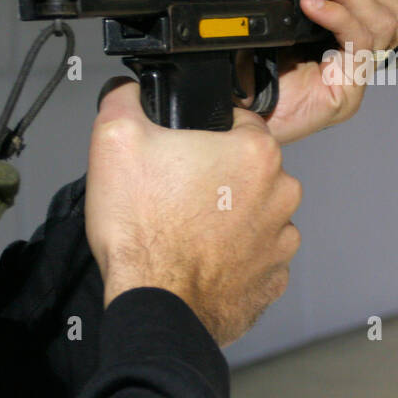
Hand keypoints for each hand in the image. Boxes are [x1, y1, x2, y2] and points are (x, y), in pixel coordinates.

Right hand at [85, 79, 302, 345]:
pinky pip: (256, 255)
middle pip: (248, 170)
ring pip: (254, 213)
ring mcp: (281, 239)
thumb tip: (132, 91)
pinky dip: (233, 256)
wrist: (156, 306)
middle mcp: (282, 193)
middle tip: (176, 194)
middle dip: (217, 178)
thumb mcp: (115, 139)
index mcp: (256, 152)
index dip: (204, 135)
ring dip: (228, 218)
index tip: (181, 154)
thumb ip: (127, 99)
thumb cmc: (144, 232)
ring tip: (186, 230)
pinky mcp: (274, 278)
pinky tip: (202, 259)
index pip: (237, 123)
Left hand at [248, 0, 397, 144]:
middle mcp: (358, 64)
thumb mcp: (280, 29)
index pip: (393, 9)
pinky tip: (312, 5)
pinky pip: (357, 44)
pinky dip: (338, 16)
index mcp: (350, 47)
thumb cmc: (252, 79)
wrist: (236, 116)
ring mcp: (354, 80)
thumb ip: (301, 5)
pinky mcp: (345, 94)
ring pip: (383, 26)